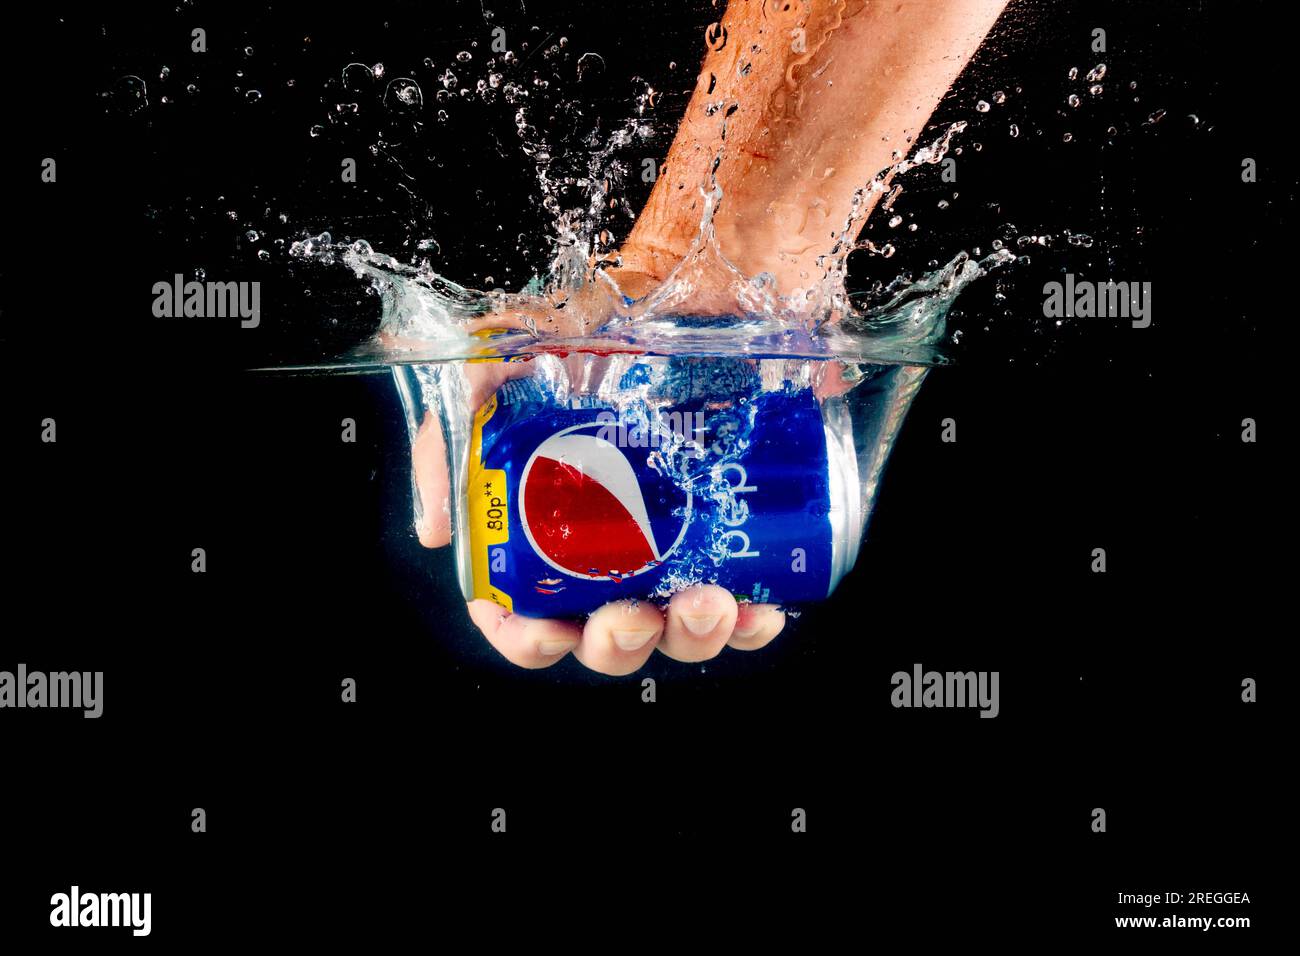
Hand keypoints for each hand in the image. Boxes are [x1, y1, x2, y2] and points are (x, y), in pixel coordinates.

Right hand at [406, 308, 787, 673]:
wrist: (674, 292)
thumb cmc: (579, 340)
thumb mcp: (491, 374)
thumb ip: (450, 440)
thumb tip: (438, 529)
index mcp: (542, 537)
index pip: (522, 616)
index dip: (527, 638)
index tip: (549, 631)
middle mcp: (606, 559)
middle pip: (605, 640)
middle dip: (618, 642)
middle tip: (635, 615)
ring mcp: (671, 555)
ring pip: (677, 634)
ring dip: (691, 636)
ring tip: (708, 601)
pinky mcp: (730, 542)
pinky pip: (744, 608)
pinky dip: (751, 624)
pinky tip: (760, 609)